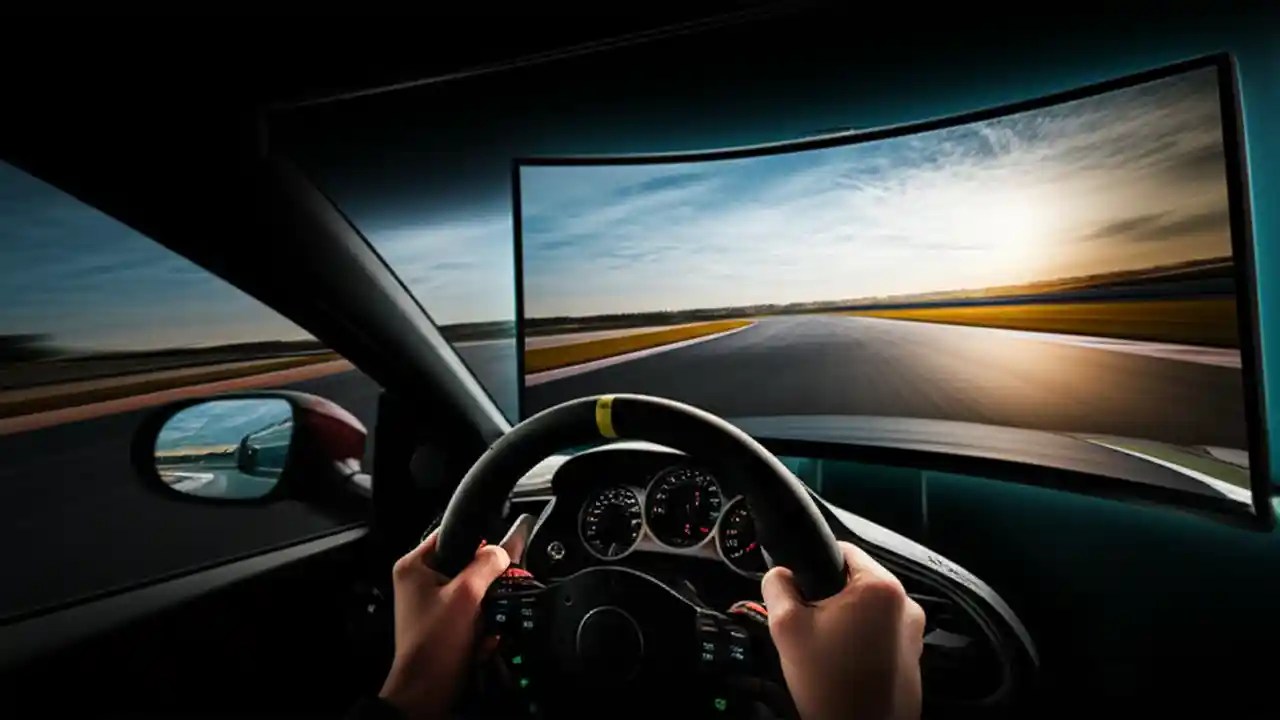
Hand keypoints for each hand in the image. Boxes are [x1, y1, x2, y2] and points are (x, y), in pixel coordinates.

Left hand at [378, 531, 509, 719]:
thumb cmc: (433, 644)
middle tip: (489, 596)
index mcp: (414, 566)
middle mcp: (418, 580)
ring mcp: (430, 602)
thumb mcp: (465, 596)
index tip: (498, 553)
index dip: (477, 542)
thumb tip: (503, 549)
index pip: (451, 534)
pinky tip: (478, 637)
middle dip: (483, 582)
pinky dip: (479, 621)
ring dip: (484, 605)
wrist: (427, 690)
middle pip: (465, 563)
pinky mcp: (443, 621)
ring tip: (480, 622)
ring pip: (471, 589)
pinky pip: (470, 610)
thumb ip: (485, 566)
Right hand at [762, 542, 925, 719]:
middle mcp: (907, 603)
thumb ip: (777, 586)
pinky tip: (844, 665)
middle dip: (829, 598)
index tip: (800, 591)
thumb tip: (780, 574)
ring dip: (846, 621)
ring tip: (826, 649)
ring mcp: (915, 632)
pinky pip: (881, 633)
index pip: (841, 549)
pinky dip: (862, 641)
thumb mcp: (786, 627)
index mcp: (880, 586)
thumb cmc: (829, 683)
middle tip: (809, 626)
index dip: (813, 566)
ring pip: (868, 609)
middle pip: (856, 582)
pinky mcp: (914, 656)